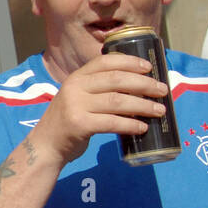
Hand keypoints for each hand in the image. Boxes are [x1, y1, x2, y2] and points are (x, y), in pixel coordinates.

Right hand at [29, 52, 168, 165]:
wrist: (46, 145)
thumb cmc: (69, 121)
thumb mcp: (78, 97)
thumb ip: (98, 89)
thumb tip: (138, 87)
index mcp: (76, 77)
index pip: (105, 62)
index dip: (129, 62)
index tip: (149, 67)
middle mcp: (75, 87)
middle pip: (116, 80)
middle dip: (144, 84)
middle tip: (162, 90)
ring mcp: (75, 106)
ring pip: (117, 101)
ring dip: (143, 105)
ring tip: (159, 110)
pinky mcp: (79, 125)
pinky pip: (112, 122)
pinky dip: (130, 124)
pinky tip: (142, 127)